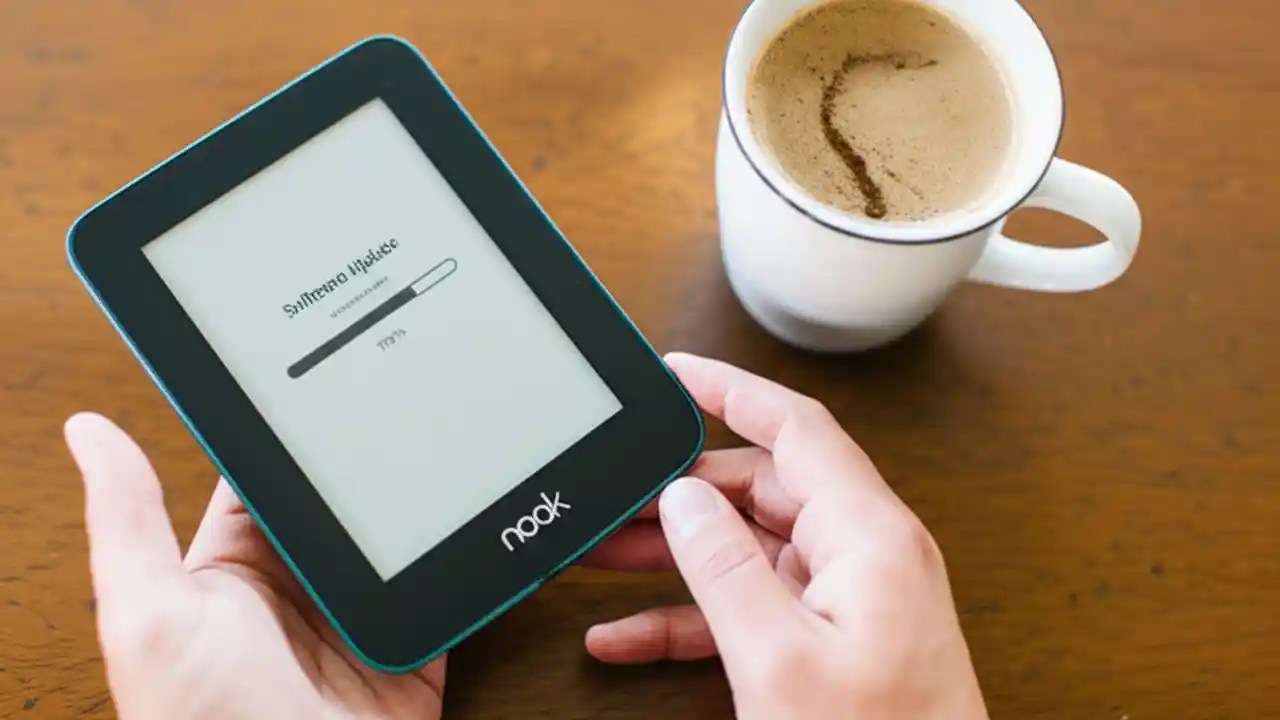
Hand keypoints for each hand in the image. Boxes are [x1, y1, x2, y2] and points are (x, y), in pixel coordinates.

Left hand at [65, 413, 445, 719]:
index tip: (313, 379)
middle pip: (336, 504)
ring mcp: (355, 623)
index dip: (282, 436)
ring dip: (415, 509)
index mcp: (227, 576)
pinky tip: (470, 523)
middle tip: (398, 406)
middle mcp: (294, 595)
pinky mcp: (411, 651)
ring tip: (442, 453)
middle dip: (362, 466)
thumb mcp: (150, 616)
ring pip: (393, 541)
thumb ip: (127, 521)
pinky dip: (458, 561)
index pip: (258, 482)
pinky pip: (442, 591)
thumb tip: (89, 431)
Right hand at [584, 353, 987, 719]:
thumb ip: (726, 569)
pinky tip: (630, 632)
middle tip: (616, 492)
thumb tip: (685, 501)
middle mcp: (865, 556)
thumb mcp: (780, 660)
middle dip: (680, 491)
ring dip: (675, 553)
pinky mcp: (832, 641)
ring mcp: (849, 600)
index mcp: (869, 536)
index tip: (677, 372)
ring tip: (603, 552)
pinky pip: (752, 605)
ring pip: (747, 547)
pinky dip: (693, 614)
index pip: (795, 429)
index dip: (731, 390)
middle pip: (759, 489)